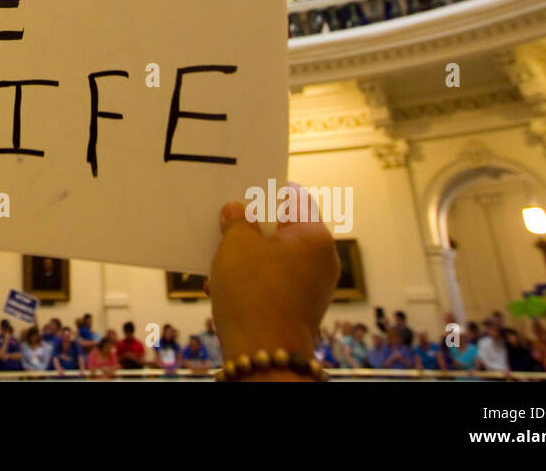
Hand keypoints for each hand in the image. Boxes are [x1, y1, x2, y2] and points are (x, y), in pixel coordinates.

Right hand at [209, 182, 338, 363]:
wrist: (263, 354)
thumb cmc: (254, 296)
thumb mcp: (236, 246)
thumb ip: (237, 220)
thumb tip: (237, 211)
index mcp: (315, 236)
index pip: (294, 197)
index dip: (266, 191)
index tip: (242, 189)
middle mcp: (322, 259)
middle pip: (286, 227)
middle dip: (255, 224)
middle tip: (228, 218)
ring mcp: (314, 285)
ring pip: (279, 255)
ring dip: (252, 251)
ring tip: (223, 252)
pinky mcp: (301, 306)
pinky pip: (278, 279)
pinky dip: (256, 275)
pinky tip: (229, 280)